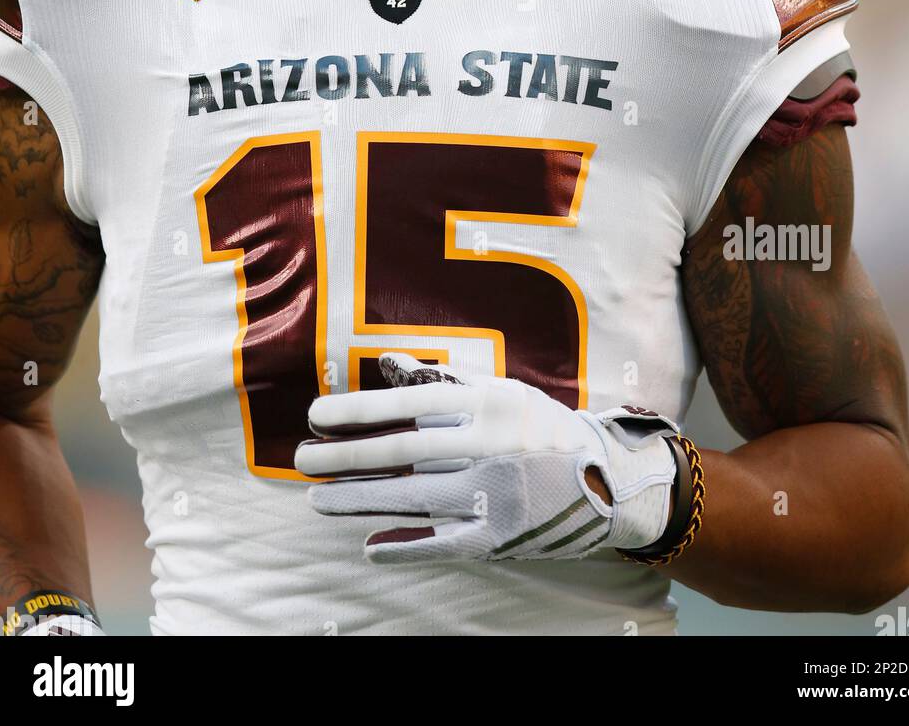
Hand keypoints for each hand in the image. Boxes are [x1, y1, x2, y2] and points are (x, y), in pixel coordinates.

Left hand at [294, 354, 677, 564]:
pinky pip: (441, 544)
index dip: (357, 410)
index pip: (407, 403)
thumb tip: (385, 362)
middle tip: (299, 458)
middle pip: (401, 451)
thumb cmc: (539, 427)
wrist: (608, 481)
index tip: (315, 415)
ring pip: (412, 497)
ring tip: (316, 498)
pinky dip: (404, 545)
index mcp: (487, 403)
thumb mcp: (499, 392)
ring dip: (358, 499)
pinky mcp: (500, 538)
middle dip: (344, 456)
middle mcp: (488, 446)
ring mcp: (494, 495)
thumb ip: (441, 380)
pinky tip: (369, 545)